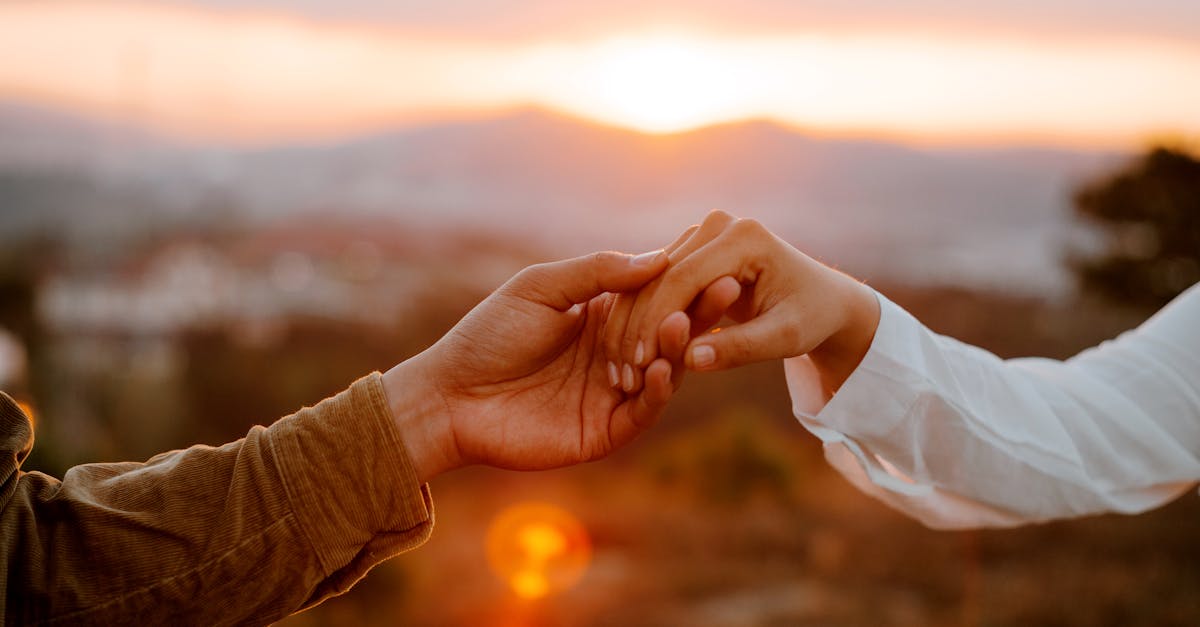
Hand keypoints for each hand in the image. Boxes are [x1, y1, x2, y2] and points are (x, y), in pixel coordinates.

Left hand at [380, 250, 690, 482]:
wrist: (449, 397)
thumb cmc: (487, 336)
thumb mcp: (539, 289)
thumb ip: (595, 272)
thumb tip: (659, 257)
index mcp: (601, 316)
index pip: (656, 296)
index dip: (684, 281)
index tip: (712, 258)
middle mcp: (616, 354)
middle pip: (669, 333)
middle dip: (697, 312)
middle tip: (724, 288)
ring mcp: (613, 394)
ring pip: (664, 371)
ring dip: (678, 349)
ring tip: (683, 324)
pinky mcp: (604, 431)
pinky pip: (643, 412)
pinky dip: (657, 392)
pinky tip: (662, 369)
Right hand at [606, 210, 879, 394]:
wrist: (822, 300)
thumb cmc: (811, 319)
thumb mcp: (785, 338)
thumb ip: (740, 348)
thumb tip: (691, 361)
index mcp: (744, 236)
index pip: (685, 277)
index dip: (659, 320)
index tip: (643, 363)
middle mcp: (719, 224)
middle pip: (661, 276)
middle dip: (640, 325)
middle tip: (624, 372)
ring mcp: (703, 233)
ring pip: (650, 279)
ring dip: (632, 322)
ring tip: (623, 368)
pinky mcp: (692, 249)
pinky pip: (655, 283)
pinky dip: (640, 317)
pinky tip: (629, 352)